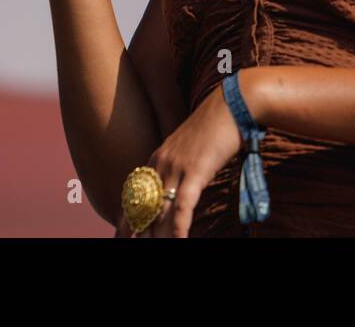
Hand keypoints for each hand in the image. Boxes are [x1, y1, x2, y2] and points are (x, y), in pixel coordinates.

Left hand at [124, 73, 255, 237]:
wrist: (233, 104)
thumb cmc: (216, 126)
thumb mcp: (190, 148)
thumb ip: (181, 167)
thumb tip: (181, 187)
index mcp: (157, 158)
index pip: (135, 194)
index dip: (127, 217)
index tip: (122, 233)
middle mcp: (162, 163)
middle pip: (144, 207)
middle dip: (138, 230)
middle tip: (134, 246)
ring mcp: (177, 167)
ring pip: (160, 211)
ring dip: (158, 235)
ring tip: (156, 249)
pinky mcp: (195, 171)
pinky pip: (183, 206)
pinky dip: (179, 228)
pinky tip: (179, 241)